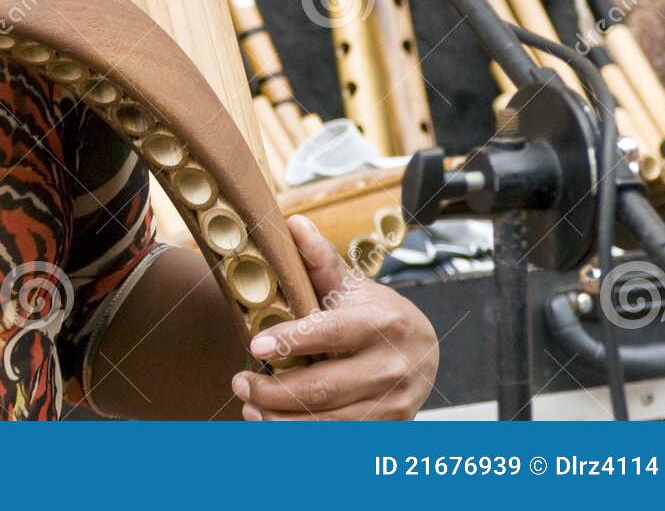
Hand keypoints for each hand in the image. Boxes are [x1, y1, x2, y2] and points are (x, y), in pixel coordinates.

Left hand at [230, 214, 438, 419]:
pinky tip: (274, 427)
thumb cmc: (375, 312)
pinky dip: (304, 438)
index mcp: (381, 324)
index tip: (254, 345)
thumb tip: (293, 223)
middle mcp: (391, 368)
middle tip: (240, 383)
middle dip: (275, 389)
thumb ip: (320, 259)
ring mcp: (394, 405)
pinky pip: (342, 442)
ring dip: (284, 421)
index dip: (291, 341)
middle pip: (324, 387)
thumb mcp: (353, 283)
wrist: (424, 349)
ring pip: (331, 424)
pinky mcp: (390, 430)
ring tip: (250, 408)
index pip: (330, 333)